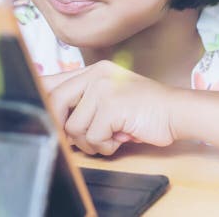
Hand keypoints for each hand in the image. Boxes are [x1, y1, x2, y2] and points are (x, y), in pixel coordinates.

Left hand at [41, 60, 178, 155]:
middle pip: (55, 103)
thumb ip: (85, 102)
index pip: (53, 80)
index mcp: (94, 71)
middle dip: (66, 128)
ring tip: (111, 136)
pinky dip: (105, 146)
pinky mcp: (111, 106)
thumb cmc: (145, 111)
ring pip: (73, 127)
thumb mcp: (112, 99)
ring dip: (91, 141)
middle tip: (86, 137)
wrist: (177, 112)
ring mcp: (103, 89)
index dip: (41, 100)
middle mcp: (96, 75)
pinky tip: (120, 138)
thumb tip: (52, 116)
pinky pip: (92, 137)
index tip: (41, 116)